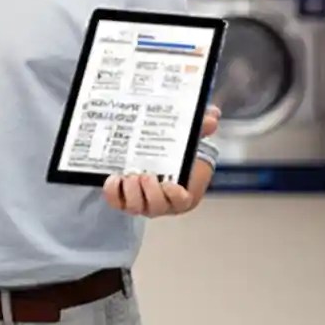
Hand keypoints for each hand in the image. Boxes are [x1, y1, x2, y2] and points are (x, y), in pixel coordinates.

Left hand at [102, 105, 220, 217]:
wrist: (153, 159)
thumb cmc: (176, 156)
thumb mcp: (188, 141)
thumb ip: (200, 129)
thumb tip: (212, 117)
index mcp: (182, 193)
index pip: (181, 201)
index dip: (175, 196)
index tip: (169, 184)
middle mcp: (161, 203)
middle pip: (156, 207)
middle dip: (149, 192)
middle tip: (145, 175)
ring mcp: (141, 203)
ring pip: (135, 207)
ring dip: (131, 192)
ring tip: (129, 175)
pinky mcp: (122, 200)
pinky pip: (116, 201)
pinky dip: (112, 192)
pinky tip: (114, 177)